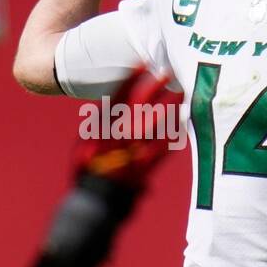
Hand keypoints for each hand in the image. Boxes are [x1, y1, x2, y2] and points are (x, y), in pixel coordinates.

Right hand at [72, 66, 180, 188]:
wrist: (93, 202)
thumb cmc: (87, 170)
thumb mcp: (84, 144)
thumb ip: (97, 124)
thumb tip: (110, 103)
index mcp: (100, 130)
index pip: (116, 99)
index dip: (130, 80)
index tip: (142, 64)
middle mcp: (115, 140)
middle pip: (138, 107)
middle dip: (154, 88)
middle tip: (168, 73)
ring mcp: (130, 155)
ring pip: (154, 126)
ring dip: (169, 108)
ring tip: (181, 94)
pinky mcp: (143, 170)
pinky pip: (162, 151)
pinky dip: (173, 137)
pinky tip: (183, 123)